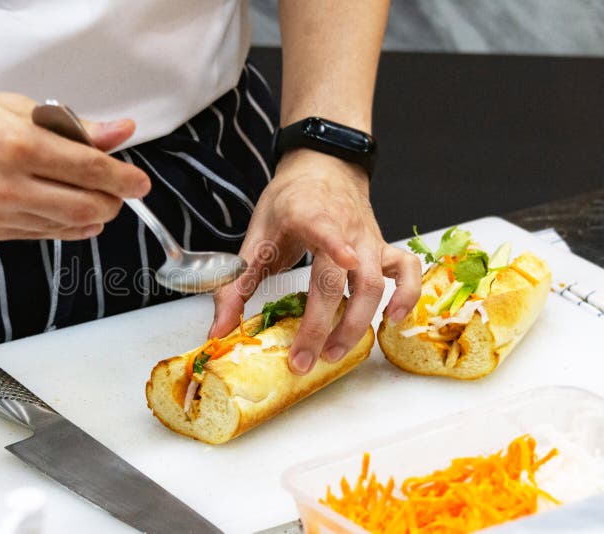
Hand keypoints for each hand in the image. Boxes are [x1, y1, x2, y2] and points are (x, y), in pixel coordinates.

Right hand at [0, 78, 148, 240]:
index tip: (139, 182)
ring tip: (92, 202)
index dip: (125, 178)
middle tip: (116, 192)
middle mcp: (7, 186)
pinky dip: (58, 228)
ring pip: (64, 228)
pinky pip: (35, 237)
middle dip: (112, 202)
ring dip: (89, 217)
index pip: (93, 170)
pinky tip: (61, 215)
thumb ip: (70, 125)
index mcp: (17, 145)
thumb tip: (118, 132)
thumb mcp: (8, 106)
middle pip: (87, 208)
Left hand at [209, 149, 420, 373]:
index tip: (347, 261)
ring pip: (376, 283)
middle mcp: (345, 228)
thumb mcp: (256, 236)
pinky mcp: (384, 247)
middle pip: (342, 278)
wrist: (322, 168)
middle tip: (304, 360)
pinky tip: (392, 320)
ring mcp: (369, 239)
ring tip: (334, 353)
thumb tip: (219, 330)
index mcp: (309, 216)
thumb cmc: (288, 204)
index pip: (325, 229)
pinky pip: (408, 271)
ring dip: (357, 323)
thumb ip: (236, 283)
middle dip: (324, 324)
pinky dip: (407, 296)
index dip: (336, 245)